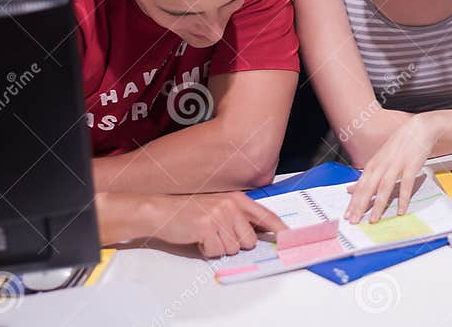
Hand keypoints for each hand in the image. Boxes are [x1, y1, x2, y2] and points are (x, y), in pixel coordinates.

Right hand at [97, 191, 286, 257]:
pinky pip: (217, 251)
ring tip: (206, 234)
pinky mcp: (207, 227)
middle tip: (217, 233)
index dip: (279, 229)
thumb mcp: (218, 206)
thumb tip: (260, 234)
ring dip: (220, 247)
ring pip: (234, 248)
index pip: (266, 215)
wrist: (162, 211)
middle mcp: (231, 205)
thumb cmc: (190, 211)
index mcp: (237, 199)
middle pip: (250, 240)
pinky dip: (208, 250)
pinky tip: (199, 238)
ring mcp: (219, 215)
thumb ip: (240, 217)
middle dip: (235, 243)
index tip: (290, 239)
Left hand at [344, 113, 437, 223]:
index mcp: (373, 164)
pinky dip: (403, 198)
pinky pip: (406, 185)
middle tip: (354, 220)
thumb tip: (351, 188)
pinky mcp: (411, 166)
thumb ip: (366, 175)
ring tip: (374, 219)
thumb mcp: (379, 158)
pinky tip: (400, 210)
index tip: (346, 215)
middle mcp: (382, 164)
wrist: (418, 129)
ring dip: (378, 205)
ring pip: (384, 187)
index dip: (353, 201)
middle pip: (368, 187)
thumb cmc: (399, 145)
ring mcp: (396, 165)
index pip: (360, 185)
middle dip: (360, 205)